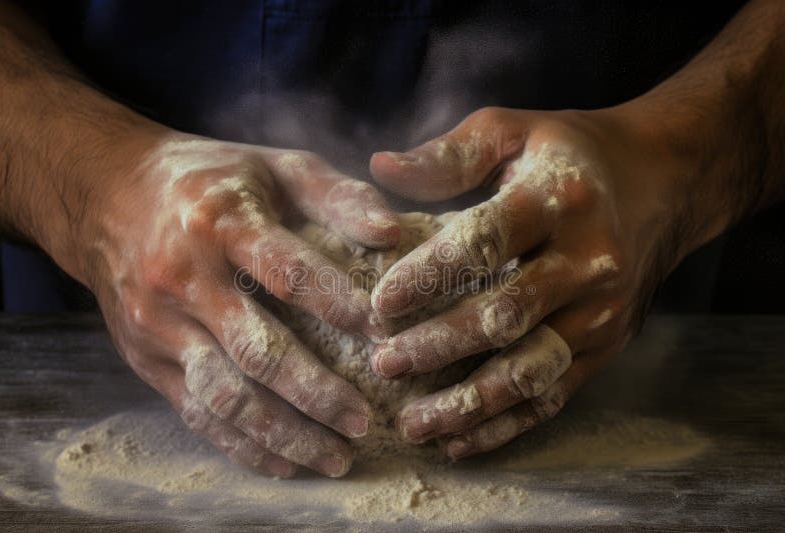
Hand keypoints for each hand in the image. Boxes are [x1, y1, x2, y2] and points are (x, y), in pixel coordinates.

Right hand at [80, 133, 399, 476]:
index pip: (288, 272)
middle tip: (365, 421)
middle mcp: (184, 277)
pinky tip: (285, 463)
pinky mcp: (146, 357)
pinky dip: (242, 444)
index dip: (339, 305)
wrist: (107, 196)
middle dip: (316, 393)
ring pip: (226, 395)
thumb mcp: (276, 167)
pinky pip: (196, 411)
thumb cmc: (212, 181)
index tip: (386, 334)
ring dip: (284, 433)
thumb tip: (392, 234)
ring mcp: (159, 324)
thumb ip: (337, 196)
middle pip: (257, 350)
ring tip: (336, 456)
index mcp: (221, 221)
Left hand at [367, 106, 695, 458]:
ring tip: (411, 423)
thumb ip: (449, 155)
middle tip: (383, 364)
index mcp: (558, 198)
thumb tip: (380, 169)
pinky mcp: (607, 346)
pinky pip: (553, 395)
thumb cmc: (571, 154)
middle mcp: (588, 261)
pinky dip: (505, 424)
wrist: (664, 183)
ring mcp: (602, 311)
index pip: (485, 242)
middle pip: (505, 315)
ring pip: (530, 370)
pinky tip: (458, 442)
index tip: (380, 303)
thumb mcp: (513, 130)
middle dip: (438, 346)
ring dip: (468, 402)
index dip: (429, 275)